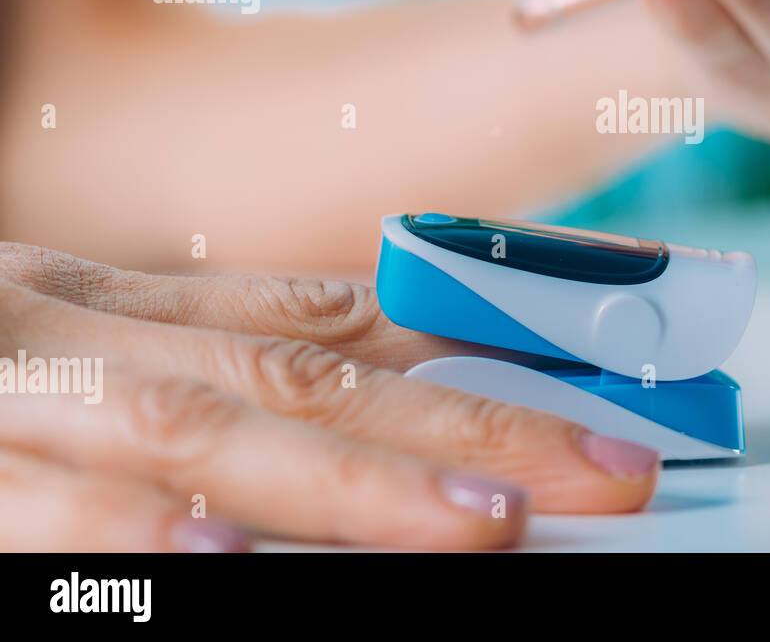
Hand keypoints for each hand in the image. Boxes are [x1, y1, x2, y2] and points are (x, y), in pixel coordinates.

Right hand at [0, 243, 659, 550]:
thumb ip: (243, 335)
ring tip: (483, 523)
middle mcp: (99, 341)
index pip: (346, 315)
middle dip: (471, 426)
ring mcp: (20, 404)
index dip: (485, 343)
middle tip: (610, 470)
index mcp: (147, 312)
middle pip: (314, 376)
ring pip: (203, 433)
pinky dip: (126, 535)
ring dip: (346, 480)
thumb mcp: (103, 335)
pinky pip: (45, 512)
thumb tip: (395, 340)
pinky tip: (222, 557)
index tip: (608, 380)